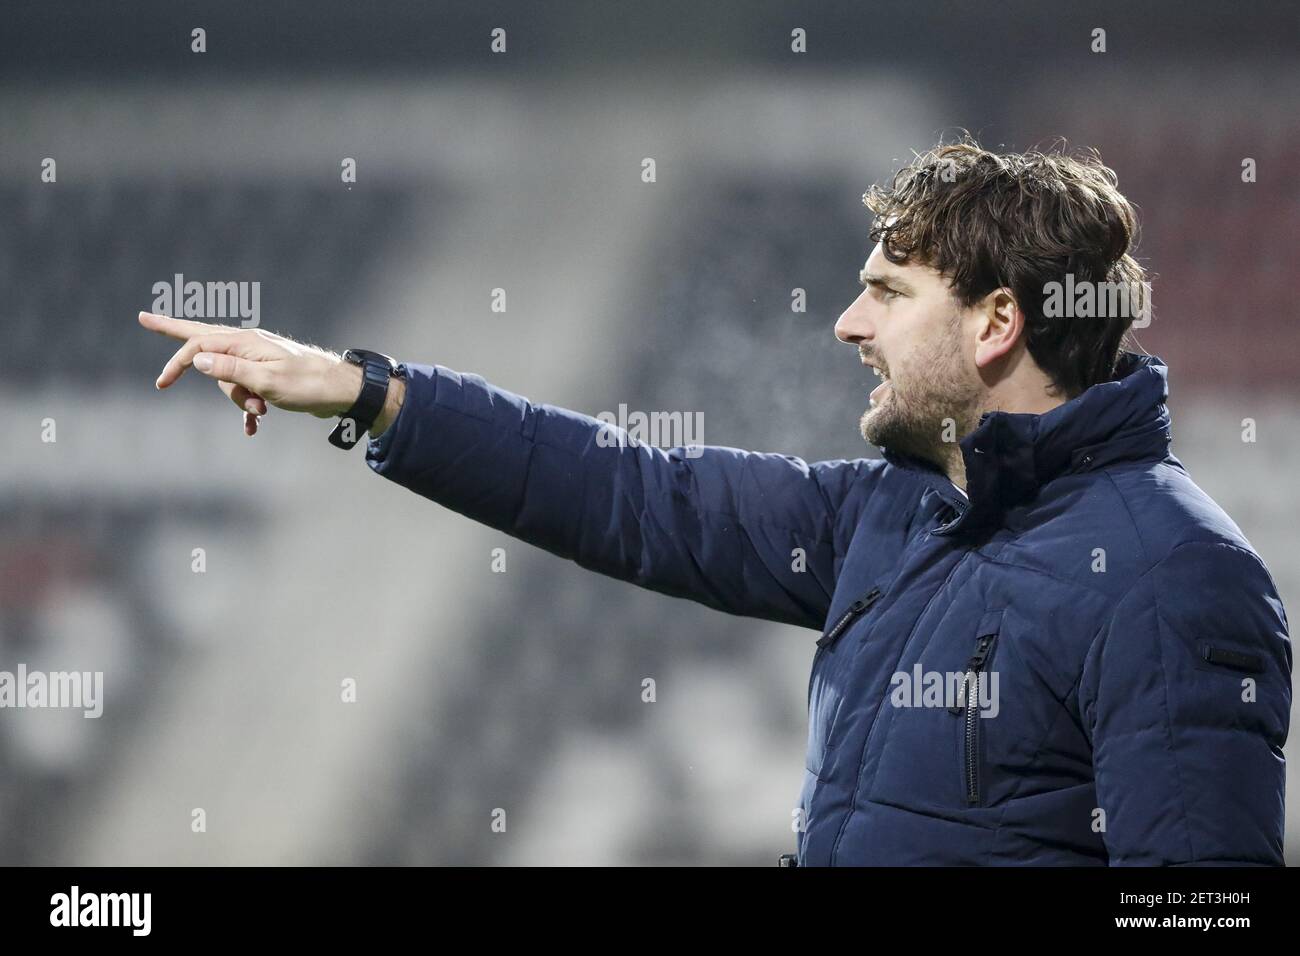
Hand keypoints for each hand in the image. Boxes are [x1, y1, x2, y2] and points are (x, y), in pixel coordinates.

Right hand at [139, 312, 362, 436]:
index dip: (177, 362)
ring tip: (262, 410)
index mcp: (246, 342)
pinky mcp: (269, 375)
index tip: (161, 383)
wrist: (343, 391)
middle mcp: (249, 345)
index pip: (200, 346)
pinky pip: (246, 391)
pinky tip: (253, 428)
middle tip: (146, 318)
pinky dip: (248, 409)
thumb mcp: (266, 381)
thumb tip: (198, 360)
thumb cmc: (308, 385)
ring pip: (229, 380)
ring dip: (240, 400)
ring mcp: (259, 359)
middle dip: (176, 334)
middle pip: (204, 340)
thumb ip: (231, 370)